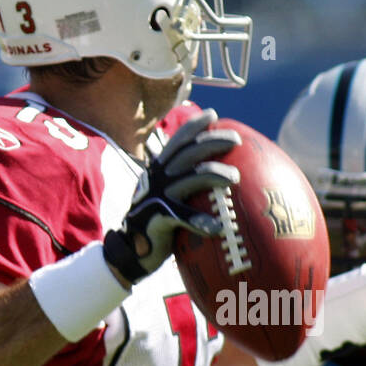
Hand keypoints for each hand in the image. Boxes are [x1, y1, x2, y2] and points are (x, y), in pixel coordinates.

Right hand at [103, 108, 240, 283]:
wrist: (129, 250)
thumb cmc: (156, 224)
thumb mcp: (166, 197)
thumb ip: (182, 184)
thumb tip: (213, 177)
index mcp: (160, 170)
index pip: (177, 141)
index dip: (194, 126)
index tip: (213, 115)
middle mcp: (158, 177)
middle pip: (188, 152)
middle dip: (212, 140)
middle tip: (236, 139)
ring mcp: (158, 196)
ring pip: (190, 178)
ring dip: (214, 173)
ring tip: (235, 176)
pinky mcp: (159, 217)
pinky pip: (184, 217)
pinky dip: (201, 221)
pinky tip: (218, 227)